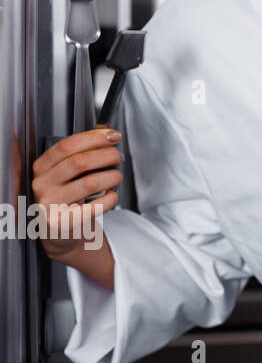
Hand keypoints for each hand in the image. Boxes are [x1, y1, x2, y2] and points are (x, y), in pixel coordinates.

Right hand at [31, 128, 123, 259]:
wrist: (60, 232)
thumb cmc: (68, 197)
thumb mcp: (69, 173)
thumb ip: (84, 152)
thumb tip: (105, 130)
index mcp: (42, 168)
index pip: (67, 146)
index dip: (94, 138)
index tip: (114, 136)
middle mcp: (42, 185)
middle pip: (79, 162)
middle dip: (106, 155)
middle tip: (119, 157)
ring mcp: (49, 205)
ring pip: (90, 183)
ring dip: (112, 176)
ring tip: (117, 176)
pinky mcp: (62, 223)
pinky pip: (95, 206)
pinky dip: (111, 198)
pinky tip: (113, 195)